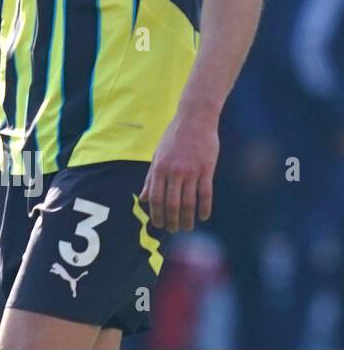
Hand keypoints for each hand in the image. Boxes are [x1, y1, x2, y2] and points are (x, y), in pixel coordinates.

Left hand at [142, 108, 219, 231]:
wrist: (194, 119)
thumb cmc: (173, 138)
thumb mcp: (157, 155)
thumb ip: (151, 178)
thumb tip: (143, 198)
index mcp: (159, 168)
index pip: (156, 197)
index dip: (156, 213)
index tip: (158, 224)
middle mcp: (174, 171)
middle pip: (172, 203)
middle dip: (172, 220)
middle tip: (173, 230)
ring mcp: (191, 171)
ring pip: (189, 202)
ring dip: (187, 218)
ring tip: (187, 227)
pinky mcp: (207, 170)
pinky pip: (205, 194)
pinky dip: (204, 208)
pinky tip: (203, 216)